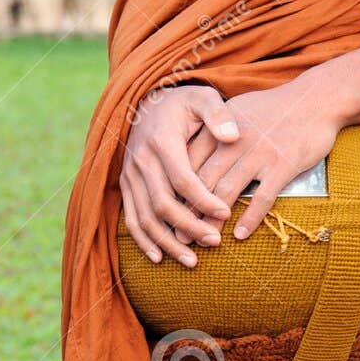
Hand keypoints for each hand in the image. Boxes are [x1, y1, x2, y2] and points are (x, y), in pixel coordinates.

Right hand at [120, 85, 239, 265]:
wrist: (146, 102)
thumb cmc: (182, 104)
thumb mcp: (202, 99)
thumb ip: (218, 114)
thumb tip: (233, 136)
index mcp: (162, 142)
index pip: (183, 179)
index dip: (203, 200)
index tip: (225, 214)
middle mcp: (141, 161)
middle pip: (164, 204)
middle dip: (189, 226)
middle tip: (214, 241)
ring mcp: (130, 176)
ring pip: (146, 217)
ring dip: (168, 242)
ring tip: (192, 261)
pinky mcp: (125, 186)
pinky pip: (131, 218)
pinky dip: (143, 240)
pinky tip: (160, 258)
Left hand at [190, 46, 359, 240]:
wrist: (316, 99)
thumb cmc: (276, 107)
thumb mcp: (239, 110)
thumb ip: (215, 131)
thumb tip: (194, 154)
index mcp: (221, 129)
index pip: (191, 161)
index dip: (177, 188)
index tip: (168, 210)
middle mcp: (235, 141)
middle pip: (203, 181)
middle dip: (188, 210)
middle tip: (178, 234)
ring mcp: (259, 153)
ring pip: (228, 192)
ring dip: (213, 219)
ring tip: (204, 239)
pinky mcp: (283, 164)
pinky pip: (262, 196)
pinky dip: (250, 217)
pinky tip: (241, 234)